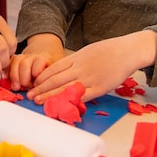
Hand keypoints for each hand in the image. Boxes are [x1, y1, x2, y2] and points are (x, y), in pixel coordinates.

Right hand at [8, 34, 63, 90]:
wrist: (47, 56)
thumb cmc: (53, 71)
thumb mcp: (57, 75)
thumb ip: (54, 84)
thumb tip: (48, 97)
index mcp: (46, 58)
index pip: (39, 60)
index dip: (36, 72)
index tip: (36, 84)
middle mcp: (33, 56)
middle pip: (25, 63)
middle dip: (24, 78)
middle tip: (27, 88)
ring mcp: (24, 56)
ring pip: (15, 62)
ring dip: (15, 77)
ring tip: (17, 87)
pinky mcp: (15, 59)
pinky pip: (8, 62)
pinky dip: (6, 72)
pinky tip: (6, 79)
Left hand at [25, 31, 156, 102]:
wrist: (127, 51)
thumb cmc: (109, 50)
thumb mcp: (87, 50)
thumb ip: (75, 60)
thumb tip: (62, 69)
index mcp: (76, 58)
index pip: (53, 69)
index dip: (41, 77)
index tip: (32, 83)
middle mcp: (80, 68)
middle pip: (55, 80)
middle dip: (41, 88)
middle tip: (30, 96)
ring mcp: (89, 78)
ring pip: (65, 89)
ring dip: (50, 96)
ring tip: (39, 101)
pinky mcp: (100, 88)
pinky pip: (82, 96)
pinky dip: (70, 101)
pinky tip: (61, 106)